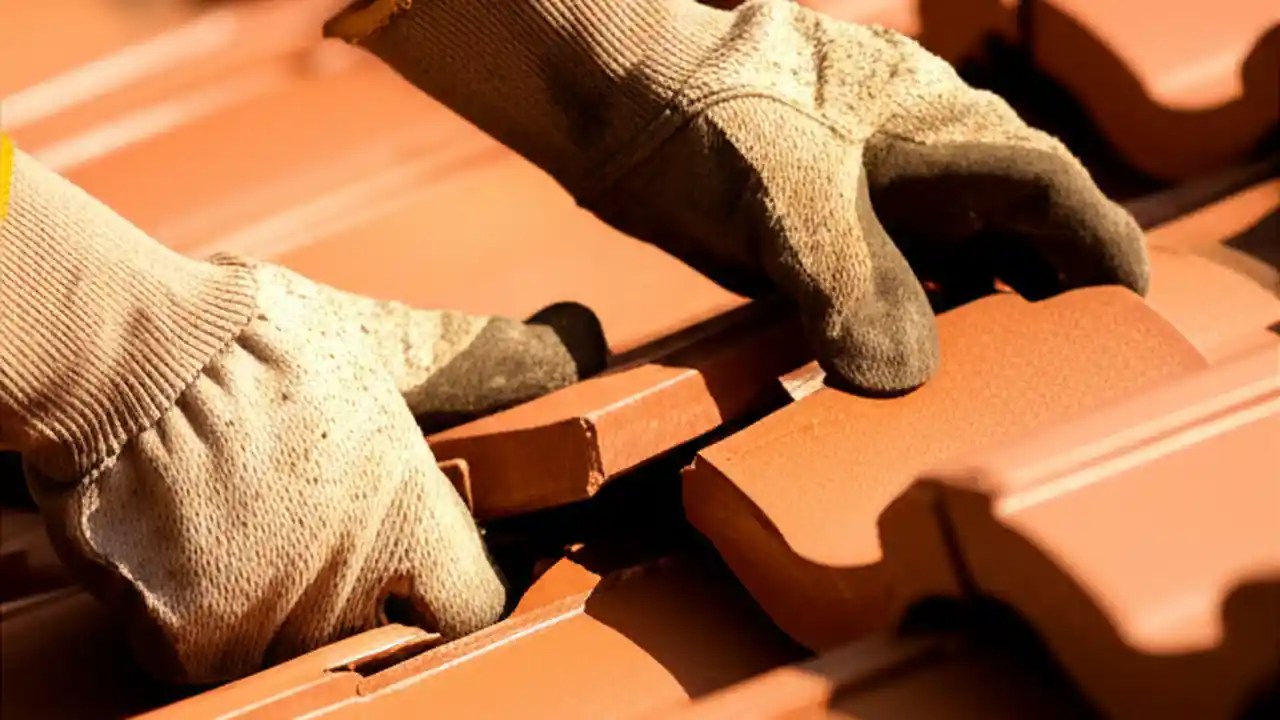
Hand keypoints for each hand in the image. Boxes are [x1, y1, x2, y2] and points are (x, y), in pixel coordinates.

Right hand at [23, 261, 604, 683]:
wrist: (122, 353)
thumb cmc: (259, 338)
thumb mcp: (382, 341)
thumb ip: (476, 358)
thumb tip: (567, 345)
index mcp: (410, 523)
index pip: (469, 606)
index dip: (452, 584)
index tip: (428, 562)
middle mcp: (348, 588)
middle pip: (378, 627)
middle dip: (360, 585)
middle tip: (319, 523)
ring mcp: (267, 622)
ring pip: (295, 642)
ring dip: (283, 600)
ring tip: (255, 521)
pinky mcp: (187, 642)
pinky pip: (213, 651)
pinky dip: (204, 610)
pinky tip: (196, 541)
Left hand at [577, 1, 1148, 392]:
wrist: (625, 109)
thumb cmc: (705, 121)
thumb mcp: (781, 195)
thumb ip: (848, 280)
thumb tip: (903, 378)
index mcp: (944, 131)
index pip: (1055, 193)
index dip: (1101, 256)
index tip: (1133, 322)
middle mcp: (930, 165)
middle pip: (1025, 234)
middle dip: (1053, 304)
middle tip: (1065, 387)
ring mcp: (885, 199)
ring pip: (966, 264)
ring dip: (985, 325)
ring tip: (993, 399)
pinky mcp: (838, 233)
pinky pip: (904, 286)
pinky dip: (918, 332)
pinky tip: (910, 378)